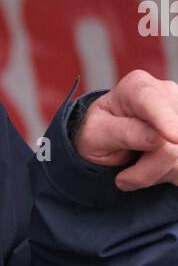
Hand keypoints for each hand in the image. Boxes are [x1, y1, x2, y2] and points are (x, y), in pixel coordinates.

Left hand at [72, 71, 177, 189]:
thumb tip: (158, 139)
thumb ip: (123, 133)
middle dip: (148, 168)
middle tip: (123, 178)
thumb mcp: (96, 134)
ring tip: (137, 166)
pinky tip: (153, 167)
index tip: (174, 138)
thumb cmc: (100, 131)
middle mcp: (168, 93)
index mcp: (137, 87)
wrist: (110, 138)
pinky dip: (168, 174)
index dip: (166, 122)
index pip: (155, 104)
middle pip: (172, 141)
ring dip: (156, 173)